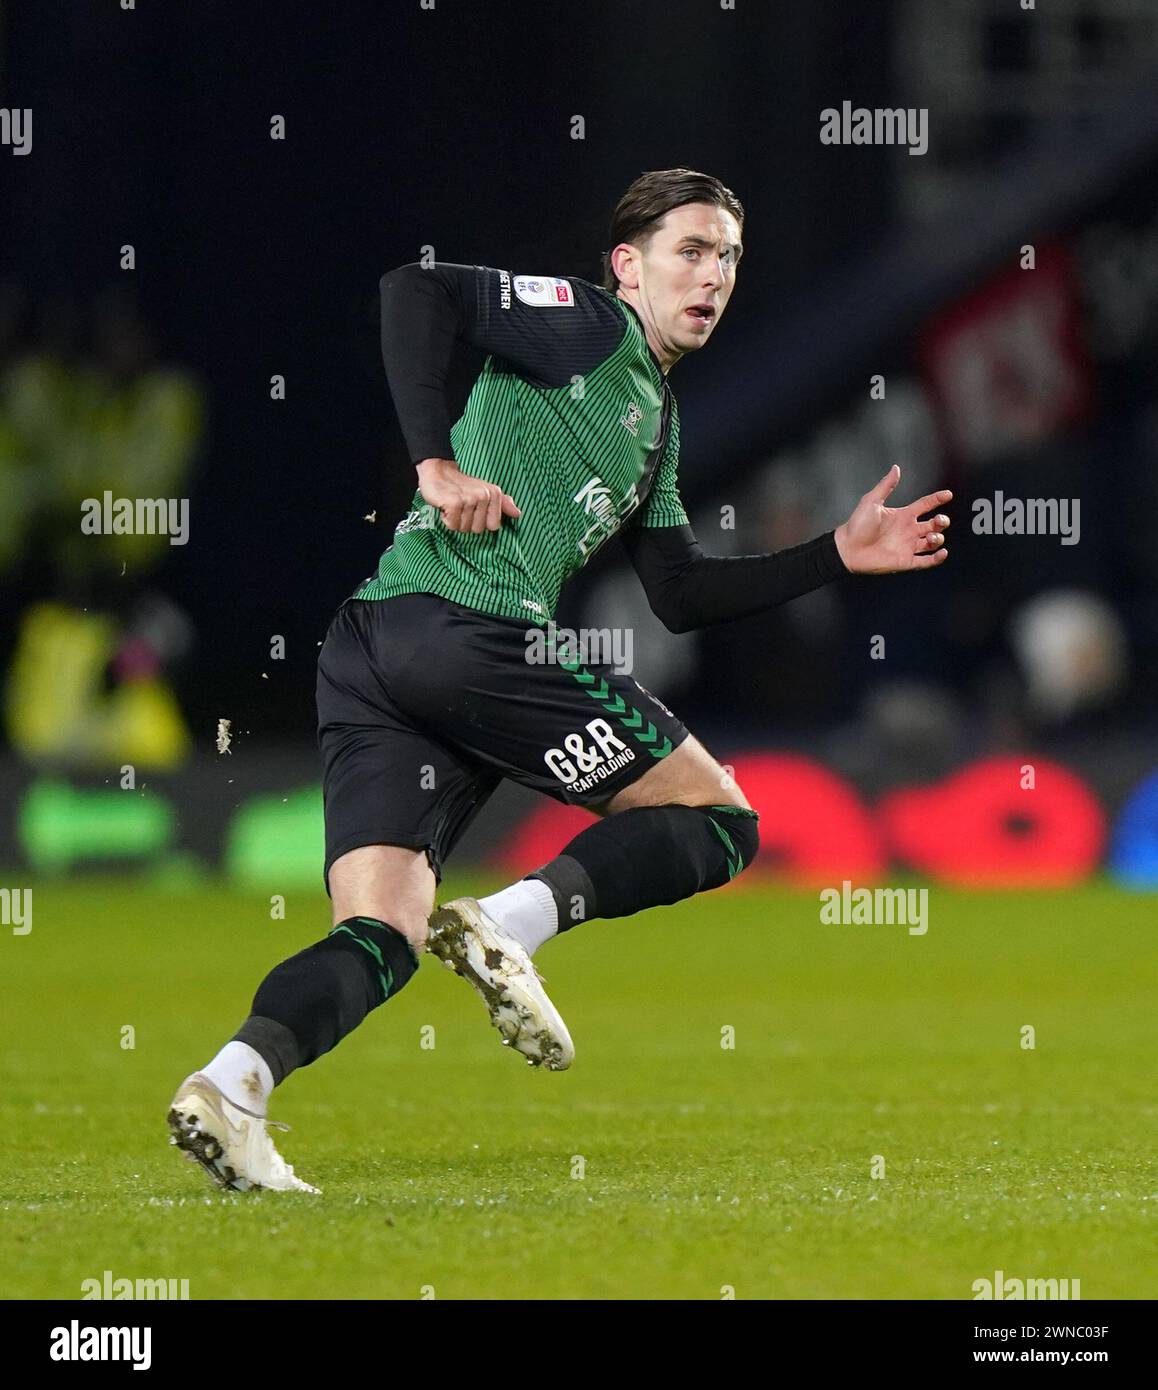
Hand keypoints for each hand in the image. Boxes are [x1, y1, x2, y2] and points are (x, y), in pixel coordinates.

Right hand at [416, 457, 520, 533]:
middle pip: (478, 529)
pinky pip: (452, 525)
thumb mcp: (485, 491)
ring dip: (455, 520)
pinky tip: (445, 506)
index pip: (493, 526)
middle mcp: (484, 495)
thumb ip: (502, 503)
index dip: (481, 522)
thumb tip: (517, 513)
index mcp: (494, 494)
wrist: (438, 471)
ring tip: (453, 505)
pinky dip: (446, 519)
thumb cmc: (462, 486)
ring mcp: (469, 499)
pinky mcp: (454, 502)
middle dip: (467, 522)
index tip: (473, 510)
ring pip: (464, 528)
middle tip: (461, 507)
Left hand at [833, 465, 951, 574]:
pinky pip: (926, 561)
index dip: (938, 499)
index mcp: (903, 515)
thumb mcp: (871, 501)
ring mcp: (908, 546)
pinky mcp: (905, 561)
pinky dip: (937, 558)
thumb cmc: (857, 525)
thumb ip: (886, 486)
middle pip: (934, 524)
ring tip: (931, 537)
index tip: (948, 494)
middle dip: (942, 521)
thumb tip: (896, 468)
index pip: (926, 505)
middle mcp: (908, 530)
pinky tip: (942, 552)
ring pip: (933, 542)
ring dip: (938, 538)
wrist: (847, 548)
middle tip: (939, 520)